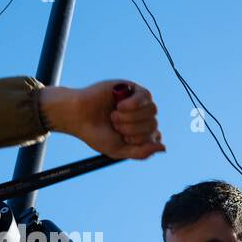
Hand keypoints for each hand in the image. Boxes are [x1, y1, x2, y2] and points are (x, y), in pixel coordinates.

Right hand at [38, 81, 164, 159]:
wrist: (77, 116)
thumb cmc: (96, 134)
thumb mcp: (119, 150)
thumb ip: (141, 152)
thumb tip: (164, 148)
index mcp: (140, 133)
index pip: (155, 137)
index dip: (139, 140)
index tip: (124, 140)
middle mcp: (142, 118)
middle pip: (154, 125)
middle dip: (133, 129)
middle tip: (114, 126)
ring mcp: (139, 103)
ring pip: (152, 111)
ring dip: (131, 117)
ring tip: (113, 116)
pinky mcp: (132, 88)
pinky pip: (146, 96)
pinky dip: (134, 104)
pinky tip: (119, 106)